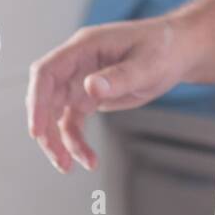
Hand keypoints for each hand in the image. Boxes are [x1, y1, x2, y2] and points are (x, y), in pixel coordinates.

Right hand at [26, 0, 214, 172]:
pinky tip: (88, 160)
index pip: (46, 73)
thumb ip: (119, 76)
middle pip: (45, 97)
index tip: (36, 129)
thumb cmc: (165, 48)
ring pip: (56, 115)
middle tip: (56, 156)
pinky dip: (76, 143)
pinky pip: (73, 123)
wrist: (178, 52)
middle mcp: (76, 64)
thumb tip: (90, 87)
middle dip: (45, 129)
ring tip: (67, 166)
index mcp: (84, 47)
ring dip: (58, 142)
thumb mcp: (147, 63)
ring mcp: (80, 82)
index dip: (36, 100)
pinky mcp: (89, 98)